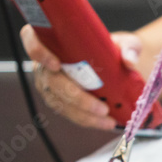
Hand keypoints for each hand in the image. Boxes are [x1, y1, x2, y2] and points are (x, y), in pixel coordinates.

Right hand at [20, 25, 142, 130]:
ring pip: (59, 102)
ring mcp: (49, 84)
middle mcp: (45, 62)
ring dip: (84, 114)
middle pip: (52, 81)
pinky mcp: (58, 100)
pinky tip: (103, 122)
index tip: (56, 64)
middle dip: (77, 97)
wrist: (115, 66)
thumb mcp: (125, 43)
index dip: (38, 51)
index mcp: (53, 40)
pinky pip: (68, 112)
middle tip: (102, 107)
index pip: (32, 39)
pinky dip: (86, 119)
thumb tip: (129, 60)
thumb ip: (129, 47)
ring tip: (107, 119)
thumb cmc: (112, 48)